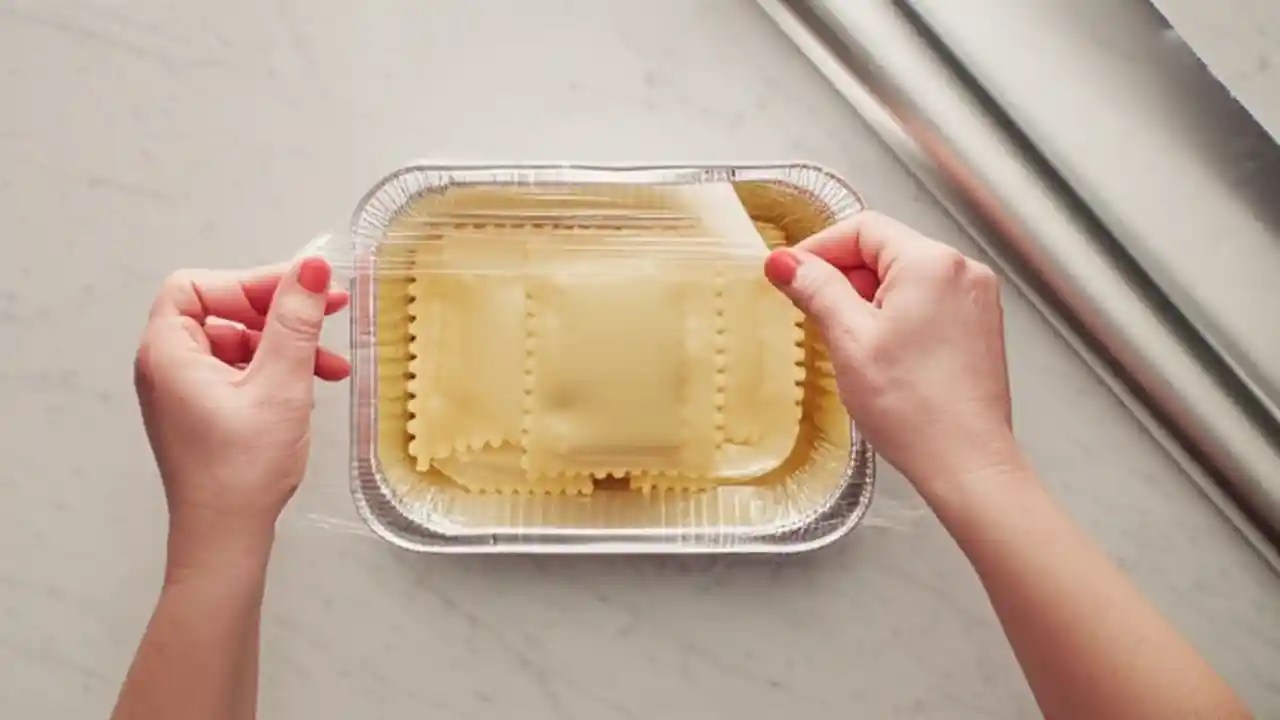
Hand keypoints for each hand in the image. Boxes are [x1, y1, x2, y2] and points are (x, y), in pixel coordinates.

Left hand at [133, 258, 349, 551]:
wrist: (226, 537)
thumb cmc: (242, 469)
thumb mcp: (281, 383)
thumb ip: (296, 321)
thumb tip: (310, 269)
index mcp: (168, 352)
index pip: (199, 286)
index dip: (250, 282)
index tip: (299, 290)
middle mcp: (167, 367)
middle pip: (222, 310)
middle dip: (278, 312)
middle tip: (327, 310)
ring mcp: (184, 391)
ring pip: (239, 342)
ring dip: (287, 345)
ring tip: (332, 364)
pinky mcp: (204, 412)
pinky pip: (241, 371)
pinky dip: (277, 371)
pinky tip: (312, 386)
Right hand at [765, 211, 1016, 491]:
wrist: (966, 462)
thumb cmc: (915, 408)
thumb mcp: (849, 340)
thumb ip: (816, 290)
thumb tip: (784, 262)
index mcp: (930, 263)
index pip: (862, 229)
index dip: (819, 249)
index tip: (791, 275)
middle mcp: (961, 270)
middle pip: (885, 250)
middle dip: (843, 277)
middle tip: (812, 313)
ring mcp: (975, 298)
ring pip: (905, 277)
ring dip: (867, 298)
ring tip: (848, 342)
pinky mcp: (978, 326)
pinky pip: (927, 301)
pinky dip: (895, 315)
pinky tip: (880, 353)